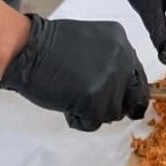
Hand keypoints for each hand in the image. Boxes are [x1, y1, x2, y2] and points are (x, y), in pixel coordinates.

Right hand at [0, 14, 148, 129]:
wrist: (28, 48)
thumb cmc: (51, 46)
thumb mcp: (92, 42)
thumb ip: (110, 61)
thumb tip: (120, 88)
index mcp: (121, 42)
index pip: (137, 76)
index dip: (129, 92)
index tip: (125, 102)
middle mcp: (121, 59)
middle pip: (131, 97)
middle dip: (113, 104)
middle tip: (91, 102)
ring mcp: (109, 80)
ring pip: (112, 113)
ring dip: (93, 112)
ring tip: (71, 95)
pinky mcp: (94, 99)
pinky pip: (93, 123)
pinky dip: (78, 119)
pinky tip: (66, 103)